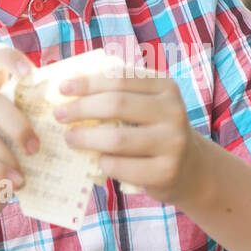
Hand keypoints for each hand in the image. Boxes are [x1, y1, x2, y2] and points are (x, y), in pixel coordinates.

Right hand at [0, 42, 38, 237]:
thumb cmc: (3, 175)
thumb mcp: (20, 149)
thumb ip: (31, 128)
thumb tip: (65, 120)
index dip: (8, 58)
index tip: (31, 74)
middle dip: (18, 125)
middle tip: (36, 149)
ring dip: (7, 157)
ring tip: (23, 178)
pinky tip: (11, 184)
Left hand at [52, 68, 208, 208]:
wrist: (191, 169)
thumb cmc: (156, 132)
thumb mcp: (149, 106)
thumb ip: (121, 94)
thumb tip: (70, 89)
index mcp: (166, 88)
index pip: (120, 78)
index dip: (88, 82)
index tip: (62, 88)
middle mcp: (173, 112)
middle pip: (116, 104)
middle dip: (81, 108)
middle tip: (59, 115)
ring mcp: (173, 143)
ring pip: (117, 138)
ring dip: (86, 138)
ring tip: (70, 138)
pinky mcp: (166, 172)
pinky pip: (121, 166)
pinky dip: (103, 162)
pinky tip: (98, 160)